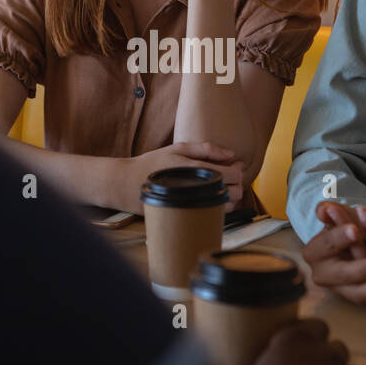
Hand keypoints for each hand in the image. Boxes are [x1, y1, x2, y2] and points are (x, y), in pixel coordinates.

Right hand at [125, 141, 243, 211]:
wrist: (127, 184)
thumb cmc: (153, 164)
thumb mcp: (178, 148)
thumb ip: (206, 148)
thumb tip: (232, 154)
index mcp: (197, 170)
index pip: (233, 174)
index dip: (238, 170)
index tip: (232, 166)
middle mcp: (198, 188)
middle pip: (234, 191)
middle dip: (236, 184)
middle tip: (228, 177)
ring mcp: (193, 204)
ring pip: (226, 206)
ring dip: (228, 197)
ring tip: (218, 187)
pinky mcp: (187, 215)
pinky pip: (213, 214)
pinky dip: (218, 206)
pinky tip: (209, 198)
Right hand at [302, 187, 365, 306]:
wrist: (349, 250)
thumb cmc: (352, 232)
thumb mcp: (362, 218)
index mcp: (315, 251)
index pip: (326, 244)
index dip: (340, 237)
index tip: (357, 230)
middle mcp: (323, 274)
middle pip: (341, 273)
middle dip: (363, 268)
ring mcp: (341, 290)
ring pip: (359, 293)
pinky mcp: (359, 301)